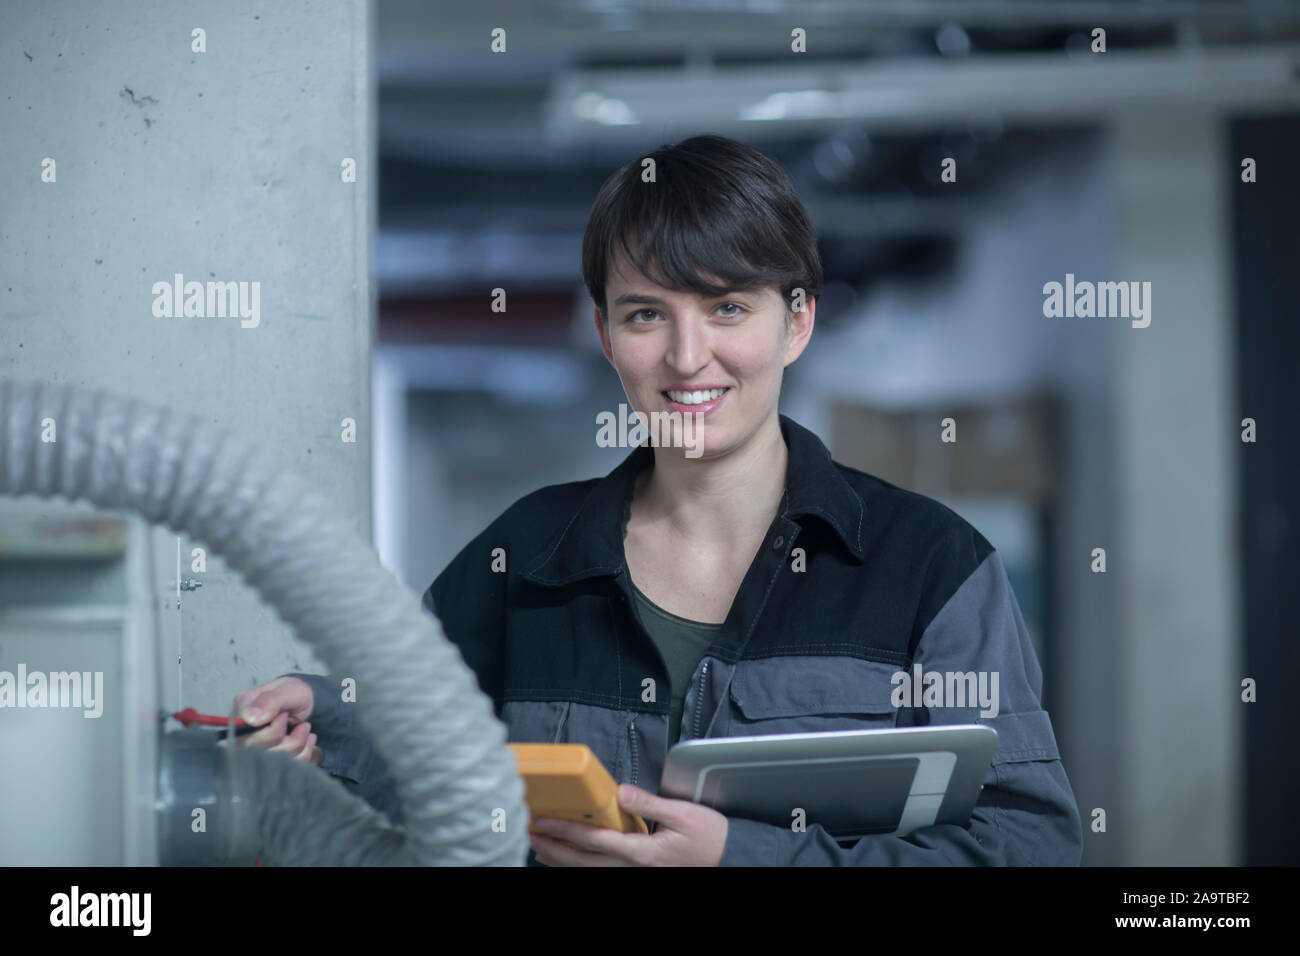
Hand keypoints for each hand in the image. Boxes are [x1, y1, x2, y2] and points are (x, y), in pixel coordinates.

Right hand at [232, 676, 319, 762]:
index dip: (273, 730)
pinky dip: (304, 751)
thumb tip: (250, 718)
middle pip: (261, 753)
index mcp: (240, 714)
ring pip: (277, 761)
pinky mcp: (270, 759)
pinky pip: (289, 765)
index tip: (284, 715)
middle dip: (288, 737)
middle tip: (294, 720)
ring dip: (298, 742)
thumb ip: (269, 701)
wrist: (304, 700)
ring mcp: (255, 748)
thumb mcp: (286, 690)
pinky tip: (305, 738)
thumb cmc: (291, 693)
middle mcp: (243, 735)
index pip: (247, 737)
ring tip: (302, 726)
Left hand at [529, 784, 727, 865]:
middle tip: (528, 833)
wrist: (729, 860)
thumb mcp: (685, 814)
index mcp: (642, 852)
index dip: (565, 830)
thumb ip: (650, 803)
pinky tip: (568, 859)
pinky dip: (579, 866)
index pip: (594, 840)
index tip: (543, 820)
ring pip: (588, 871)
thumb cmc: (710, 838)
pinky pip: (601, 873)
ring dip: (560, 859)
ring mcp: (633, 875)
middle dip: (552, 847)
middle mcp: (633, 868)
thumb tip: (620, 792)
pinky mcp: (638, 873)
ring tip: (539, 846)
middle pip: (582, 861)